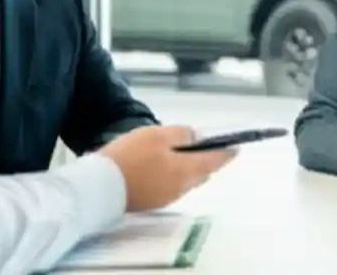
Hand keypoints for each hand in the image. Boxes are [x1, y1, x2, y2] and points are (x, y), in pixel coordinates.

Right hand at [100, 125, 235, 211]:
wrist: (100, 187)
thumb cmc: (130, 157)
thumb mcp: (157, 136)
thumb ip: (180, 135)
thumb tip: (195, 137)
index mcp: (186, 170)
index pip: (214, 160)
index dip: (226, 152)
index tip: (236, 146)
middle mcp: (181, 188)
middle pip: (201, 172)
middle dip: (208, 161)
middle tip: (211, 148)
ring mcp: (165, 197)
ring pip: (186, 181)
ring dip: (190, 168)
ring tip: (185, 154)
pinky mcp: (151, 201)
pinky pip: (171, 186)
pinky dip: (174, 175)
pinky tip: (164, 166)